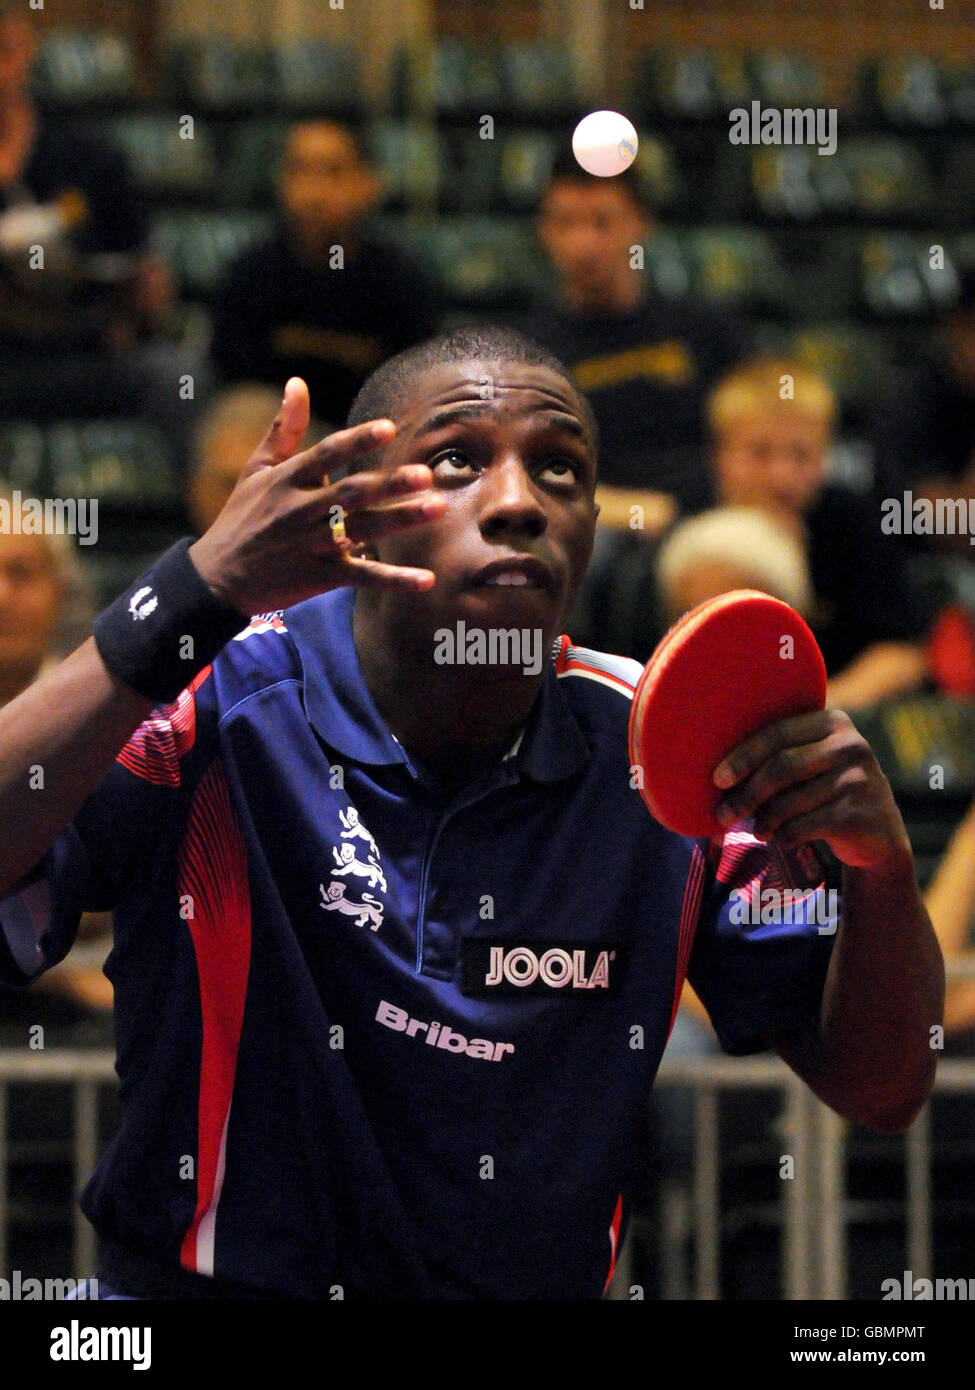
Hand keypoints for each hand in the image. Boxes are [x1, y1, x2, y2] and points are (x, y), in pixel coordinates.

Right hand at [189, 377, 444, 613]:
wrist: (216, 579)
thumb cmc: (241, 518)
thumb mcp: (256, 470)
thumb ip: (284, 429)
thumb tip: (297, 383)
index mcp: (288, 480)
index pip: (326, 454)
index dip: (357, 441)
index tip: (388, 428)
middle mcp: (302, 510)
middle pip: (352, 493)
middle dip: (389, 484)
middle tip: (426, 475)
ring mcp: (312, 545)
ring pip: (363, 530)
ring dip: (401, 520)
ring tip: (438, 508)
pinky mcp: (320, 577)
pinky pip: (362, 577)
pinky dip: (394, 580)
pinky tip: (427, 581)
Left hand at [712, 708, 911, 869]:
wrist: (879, 831)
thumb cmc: (828, 790)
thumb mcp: (814, 761)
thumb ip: (780, 754)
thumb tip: (719, 773)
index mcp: (833, 722)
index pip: (777, 733)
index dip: (743, 756)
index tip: (718, 779)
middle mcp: (851, 746)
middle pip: (782, 767)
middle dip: (746, 794)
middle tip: (722, 814)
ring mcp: (858, 780)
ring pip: (789, 802)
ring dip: (763, 820)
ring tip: (757, 828)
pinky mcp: (858, 815)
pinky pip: (802, 827)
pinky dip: (782, 836)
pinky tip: (779, 837)